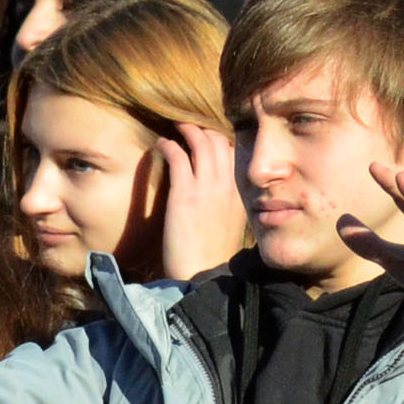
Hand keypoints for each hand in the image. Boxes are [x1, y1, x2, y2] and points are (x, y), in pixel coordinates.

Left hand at [154, 121, 247, 283]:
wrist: (203, 275)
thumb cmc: (212, 256)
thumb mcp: (231, 225)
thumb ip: (227, 203)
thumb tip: (216, 193)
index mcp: (241, 194)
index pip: (236, 154)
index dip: (221, 141)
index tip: (208, 139)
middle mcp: (228, 185)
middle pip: (220, 141)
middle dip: (204, 130)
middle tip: (190, 127)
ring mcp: (207, 187)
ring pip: (201, 142)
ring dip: (187, 130)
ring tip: (176, 127)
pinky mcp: (184, 193)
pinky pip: (178, 155)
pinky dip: (169, 145)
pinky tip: (162, 145)